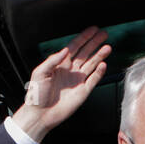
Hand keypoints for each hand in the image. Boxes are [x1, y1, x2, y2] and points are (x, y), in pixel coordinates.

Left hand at [10, 26, 110, 142]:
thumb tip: (66, 50)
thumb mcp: (40, 73)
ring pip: (92, 64)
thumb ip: (53, 60)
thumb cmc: (37, 94)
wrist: (41, 114)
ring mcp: (78, 80)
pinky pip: (94, 79)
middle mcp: (71, 71)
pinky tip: (103, 64)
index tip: (92, 30)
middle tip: (104, 34)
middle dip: (95, 43)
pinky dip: (99, 72)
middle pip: (86, 53)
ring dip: (99, 55)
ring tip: (108, 47)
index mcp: (60, 64)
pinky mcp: (83, 91)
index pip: (75, 47)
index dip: (84, 38)